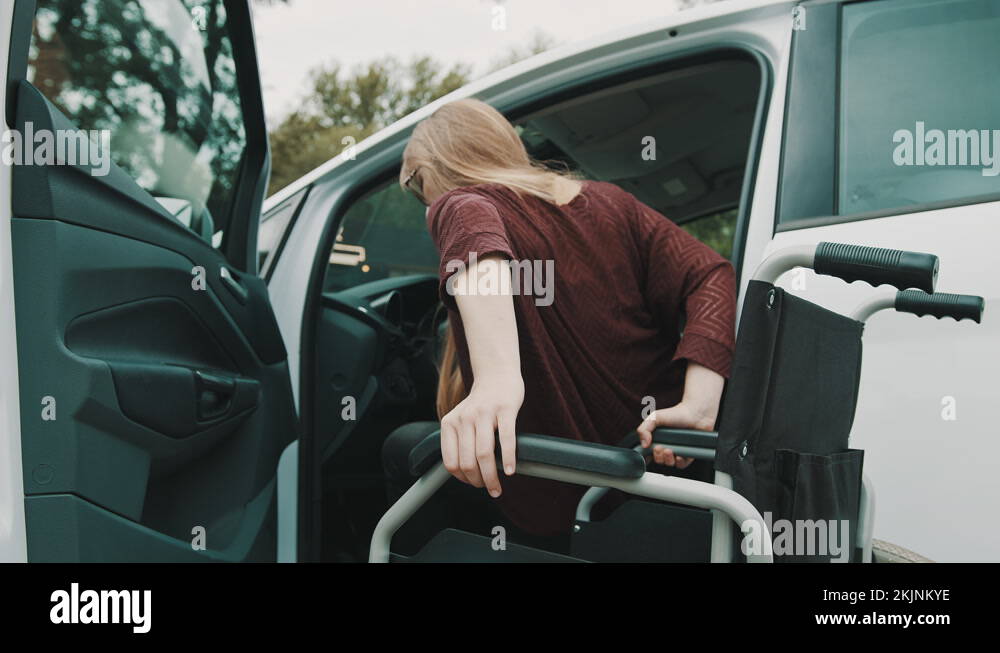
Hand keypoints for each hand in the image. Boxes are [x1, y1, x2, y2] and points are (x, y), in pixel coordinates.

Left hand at [440, 373, 523, 496]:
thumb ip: (460, 442)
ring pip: (484, 454)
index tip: (473, 483)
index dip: (462, 478)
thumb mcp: (462, 420)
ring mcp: (484, 413)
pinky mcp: (505, 409)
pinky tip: (510, 470)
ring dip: (492, 477)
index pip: (450, 461)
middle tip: (489, 488)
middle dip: (478, 481)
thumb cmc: (482, 404)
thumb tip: (466, 474)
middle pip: (467, 461)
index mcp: (450, 423)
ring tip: (498, 487)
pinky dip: (508, 459)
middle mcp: (464, 418)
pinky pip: (506, 439)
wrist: (497, 375)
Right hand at [636, 400, 716, 469]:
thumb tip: (643, 445)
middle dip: (657, 456)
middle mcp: (666, 447)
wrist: (696, 413)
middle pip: (658, 460)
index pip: (648, 454)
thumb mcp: (654, 418)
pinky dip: (679, 462)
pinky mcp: (688, 455)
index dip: (646, 455)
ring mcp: (677, 452)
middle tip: (659, 447)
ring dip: (667, 459)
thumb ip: (644, 429)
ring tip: (668, 450)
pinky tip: (678, 456)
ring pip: (669, 464)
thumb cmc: (676, 414)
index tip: (647, 449)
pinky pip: (682, 465)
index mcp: (657, 440)